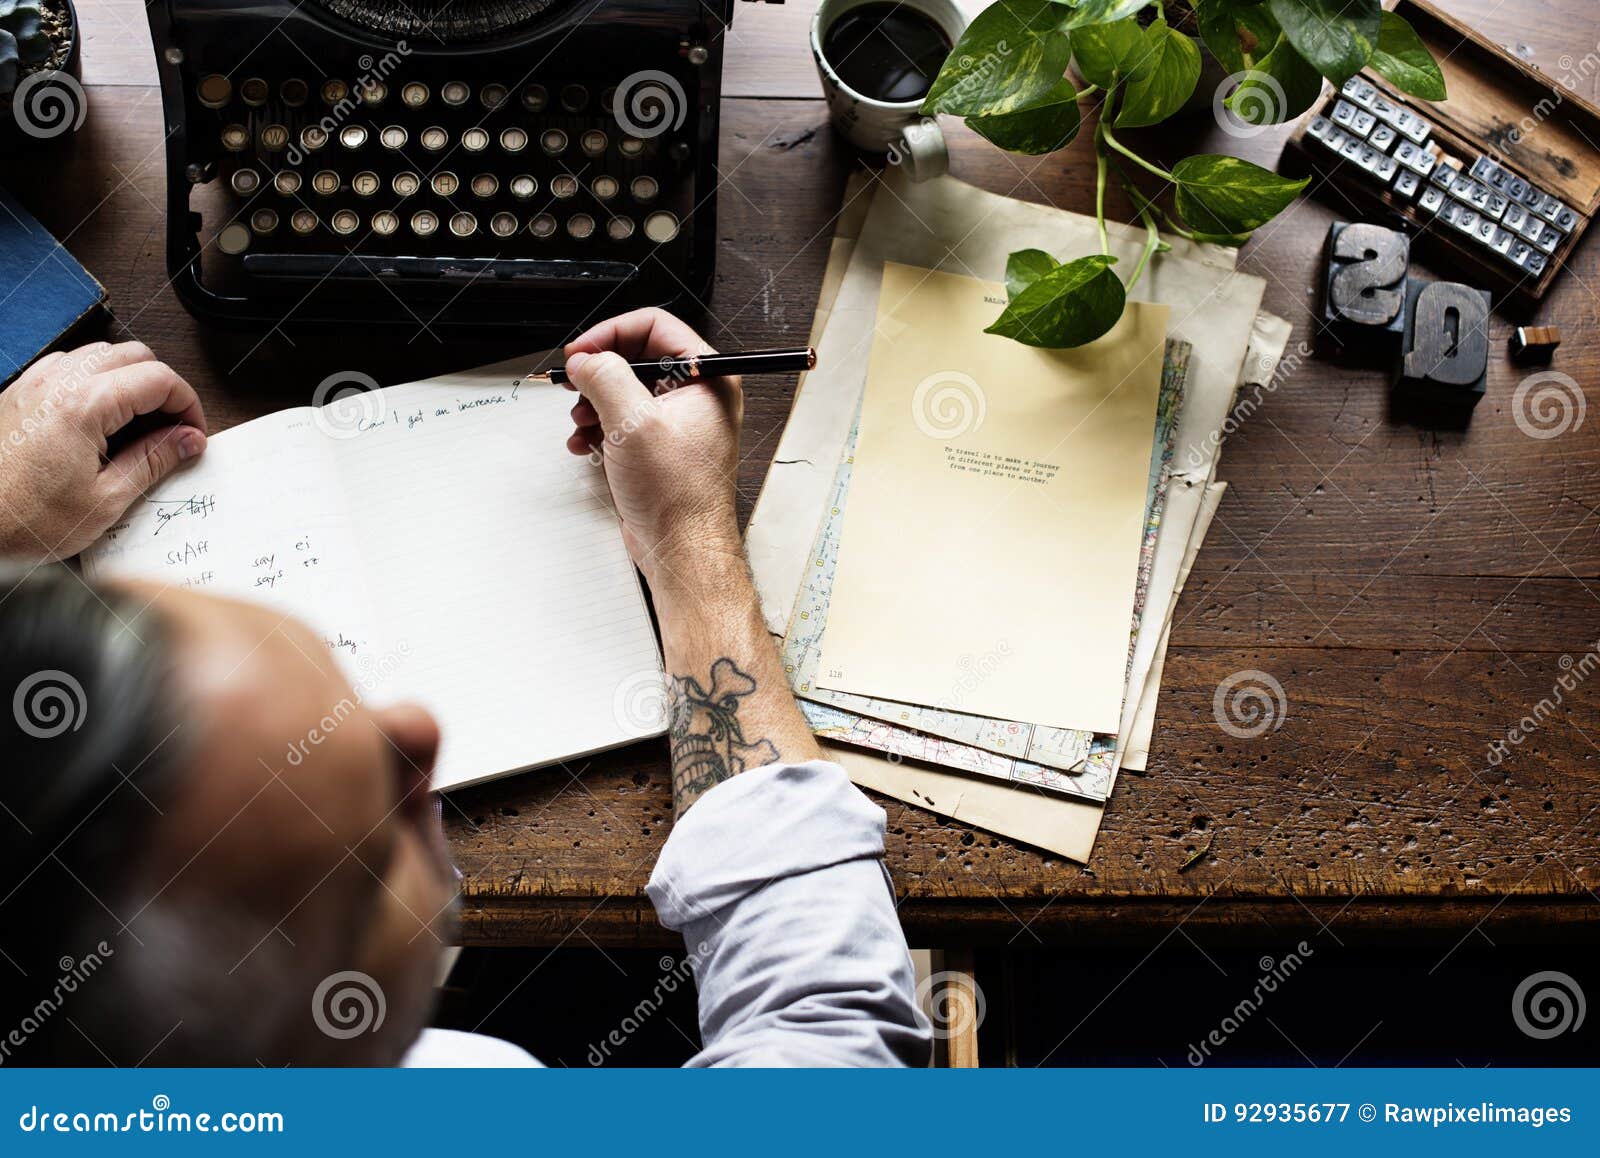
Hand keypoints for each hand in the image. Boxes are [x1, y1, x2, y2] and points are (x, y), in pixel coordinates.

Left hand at [0, 342, 206, 561]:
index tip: (192, 431)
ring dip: (129, 378)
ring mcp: (34, 383)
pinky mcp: (19, 392)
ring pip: (101, 353)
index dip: (188, 403)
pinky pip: (68, 365)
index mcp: (84, 406)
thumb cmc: (24, 518)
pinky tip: (99, 416)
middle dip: (163, 386)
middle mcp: (57, 383)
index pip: (158, 379)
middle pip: (134, 354)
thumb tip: (188, 440)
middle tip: (172, 426)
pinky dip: (95, 380)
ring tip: (138, 421)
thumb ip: (153, 461)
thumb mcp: (105, 500)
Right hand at [563, 309, 742, 586]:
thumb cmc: (679, 496)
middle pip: (638, 358)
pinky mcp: (662, 446)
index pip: (656, 327)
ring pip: (627, 390)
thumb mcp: (633, 423)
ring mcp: (680, 422)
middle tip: (575, 382)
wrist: (682, 549)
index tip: (582, 351)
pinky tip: (585, 442)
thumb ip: (606, 378)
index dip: (612, 333)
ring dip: (595, 402)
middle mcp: (699, 395)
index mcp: (708, 377)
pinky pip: (625, 420)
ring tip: (581, 421)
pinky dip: (600, 427)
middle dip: (600, 372)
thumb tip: (586, 359)